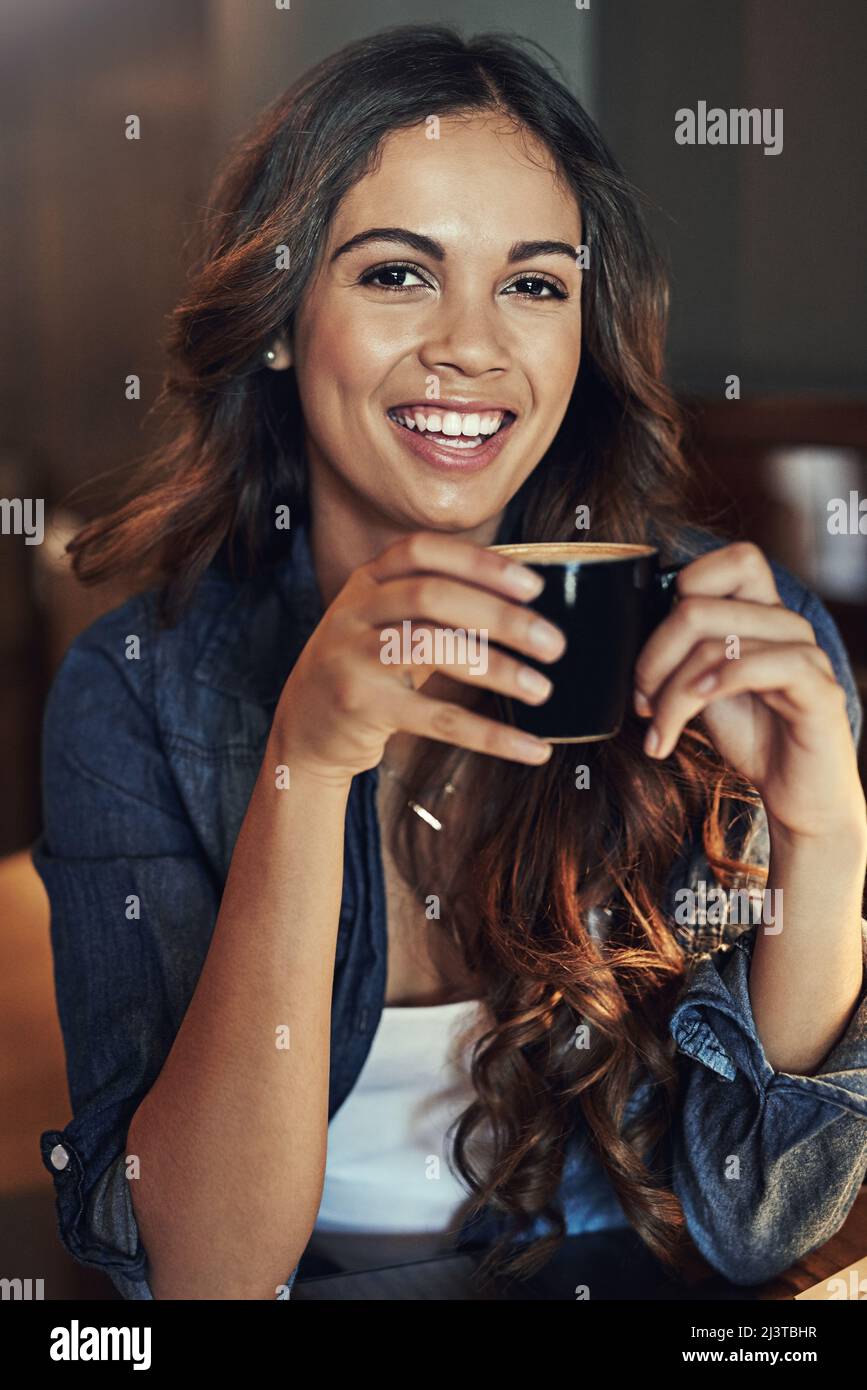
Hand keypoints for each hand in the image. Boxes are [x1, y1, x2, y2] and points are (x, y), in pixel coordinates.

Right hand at [271, 530, 566, 782]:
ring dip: (497, 669)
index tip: (533, 587)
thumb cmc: (366, 669)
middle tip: (553, 643)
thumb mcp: (386, 623)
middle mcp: (354, 612)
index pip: (422, 552)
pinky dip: (490, 734)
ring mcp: (351, 657)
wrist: (303, 729)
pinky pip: (436, 718)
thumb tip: (523, 602)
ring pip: (431, 649)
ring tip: (542, 690)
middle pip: (432, 597)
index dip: (480, 563)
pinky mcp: (360, 707)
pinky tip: (530, 746)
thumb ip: (435, 604)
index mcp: (367, 581)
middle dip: (500, 617)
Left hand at [633, 541, 866, 840]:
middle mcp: (787, 625)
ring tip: (659, 728)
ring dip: (672, 692)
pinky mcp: (819, 690)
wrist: (797, 793)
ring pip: (717, 642)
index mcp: (763, 613)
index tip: (654, 651)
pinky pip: (767, 665)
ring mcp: (807, 654)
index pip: (733, 559)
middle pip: (697, 607)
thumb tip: (628, 631)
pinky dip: (719, 683)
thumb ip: (683, 651)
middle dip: (652, 659)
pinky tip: (699, 706)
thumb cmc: (752, 735)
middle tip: (642, 703)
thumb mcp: (703, 685)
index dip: (682, 589)